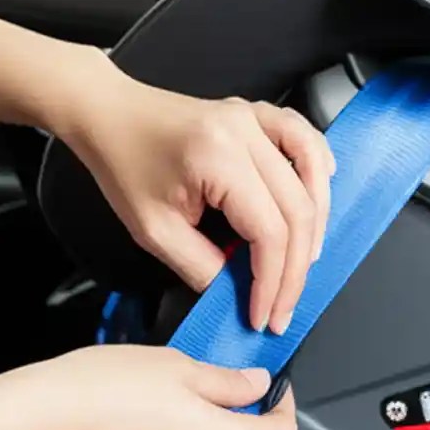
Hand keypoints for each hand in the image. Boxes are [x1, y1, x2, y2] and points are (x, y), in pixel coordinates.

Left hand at [50, 51, 335, 334]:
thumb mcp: (154, 230)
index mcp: (217, 157)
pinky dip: (318, 170)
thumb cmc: (123, 161)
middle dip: (296, 268)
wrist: (110, 115)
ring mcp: (255, 119)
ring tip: (304, 264)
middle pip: (298, 210)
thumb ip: (201, 266)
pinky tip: (319, 197)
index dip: (273, 281)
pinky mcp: (257, 116)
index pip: (269, 230)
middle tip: (284, 306)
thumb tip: (238, 291)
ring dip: (316, 225)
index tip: (265, 314)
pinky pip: (305, 139)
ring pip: (311, 175)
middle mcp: (245, 132)